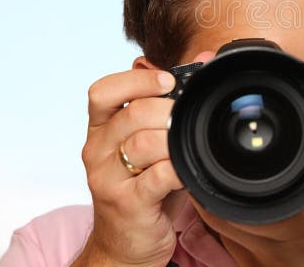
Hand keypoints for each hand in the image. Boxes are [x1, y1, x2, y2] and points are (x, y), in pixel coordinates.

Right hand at [72, 52, 213, 266]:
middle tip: (185, 120)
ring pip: (142, 143)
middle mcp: (97, 151)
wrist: (124, 245)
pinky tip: (184, 172)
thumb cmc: (144, 188)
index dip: (136, 80)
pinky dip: (177, 169)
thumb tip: (205, 58)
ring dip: (173, 141)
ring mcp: (108, 179)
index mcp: (101, 130)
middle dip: (168, 111)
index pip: (102, 91)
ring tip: (184, 148)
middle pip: (132, 114)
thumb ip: (171, 104)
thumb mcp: (152, 144)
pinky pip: (156, 177)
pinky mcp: (126, 204)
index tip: (168, 81)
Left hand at [191, 170, 303, 266]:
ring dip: (220, 217)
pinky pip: (236, 256)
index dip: (228, 186)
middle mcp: (280, 255)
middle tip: (212, 178)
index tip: (224, 167)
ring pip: (226, 239)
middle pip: (227, 222)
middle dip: (213, 199)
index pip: (251, 206)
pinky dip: (231, 237)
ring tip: (222, 197)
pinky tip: (240, 225)